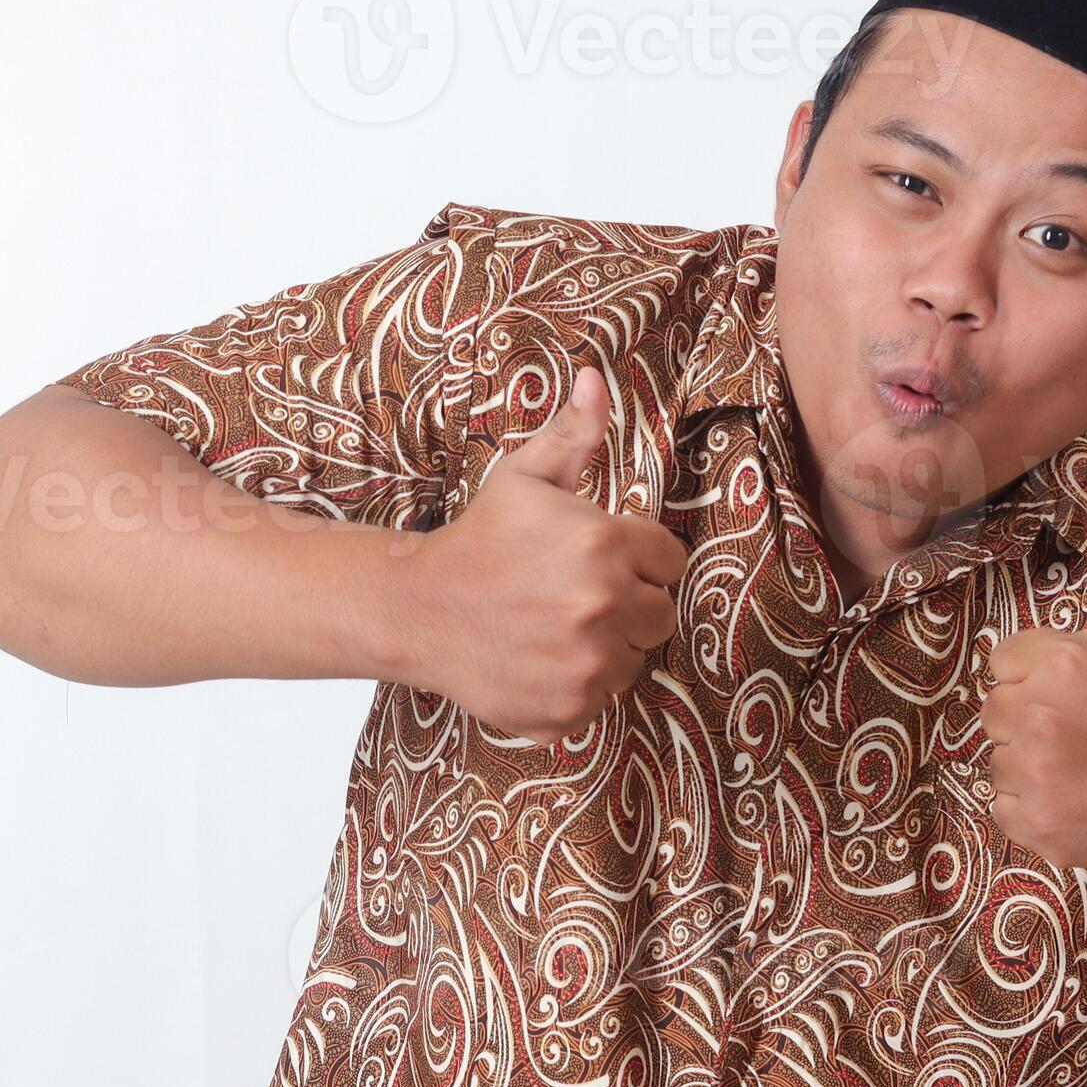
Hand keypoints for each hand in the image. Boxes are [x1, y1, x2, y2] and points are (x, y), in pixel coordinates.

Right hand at [408, 359, 688, 744]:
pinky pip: (604, 698)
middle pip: (661, 613)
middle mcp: (603, 606)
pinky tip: (542, 658)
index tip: (597, 559)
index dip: (637, 557)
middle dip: (629, 602)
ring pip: (635, 658)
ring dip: (607, 645)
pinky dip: (580, 685)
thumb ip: (573, 434)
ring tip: (555, 626)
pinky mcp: (570, 708)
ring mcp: (587, 663)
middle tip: (573, 594)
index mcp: (604, 544)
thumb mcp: (524, 478)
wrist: (416, 608)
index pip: (670, 560)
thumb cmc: (477, 540)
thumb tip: (596, 379)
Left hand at [983, 510, 1086, 869]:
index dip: (1038, 673)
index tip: (1078, 690)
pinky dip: (1033, 805)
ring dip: (1031, 760)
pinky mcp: (1036, 823)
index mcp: (1060, 660)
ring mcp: (1034, 774)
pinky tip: (1080, 795)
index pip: (1004, 660)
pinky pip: (1005, 806)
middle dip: (1032, 714)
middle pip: (995, 708)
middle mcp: (1037, 714)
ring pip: (1000, 757)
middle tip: (1086, 728)